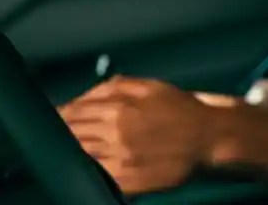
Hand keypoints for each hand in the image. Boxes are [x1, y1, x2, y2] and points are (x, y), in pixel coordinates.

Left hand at [58, 76, 212, 194]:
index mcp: (119, 108)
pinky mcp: (128, 180)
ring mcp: (120, 159)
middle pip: (73, 135)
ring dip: (74, 151)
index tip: (58, 116)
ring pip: (81, 155)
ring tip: (77, 147)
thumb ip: (115, 86)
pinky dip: (89, 169)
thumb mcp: (150, 86)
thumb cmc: (181, 109)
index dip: (61, 114)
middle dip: (64, 132)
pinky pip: (97, 175)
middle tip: (63, 132)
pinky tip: (92, 163)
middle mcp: (116, 134)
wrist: (210, 137)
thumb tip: (83, 96)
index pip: (73, 113)